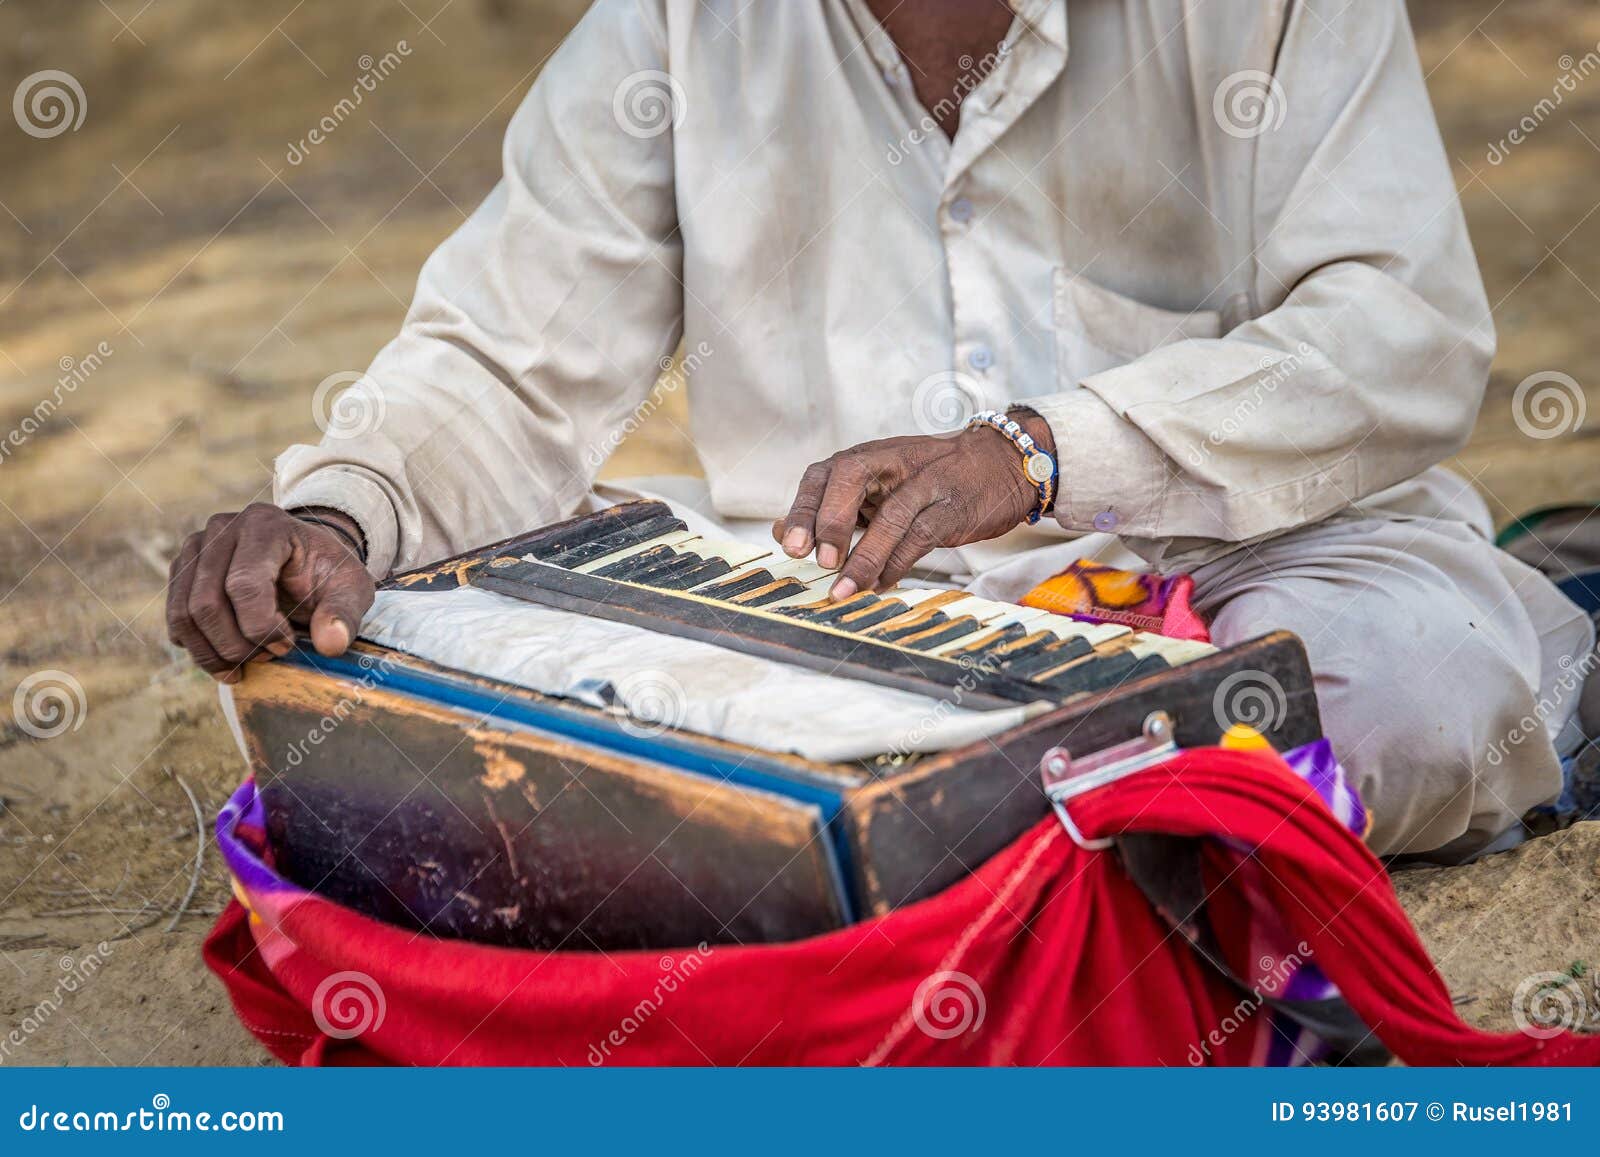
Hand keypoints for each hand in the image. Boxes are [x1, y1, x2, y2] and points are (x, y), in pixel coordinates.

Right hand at [166, 503, 375, 682]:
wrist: (306, 558)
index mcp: (265, 524)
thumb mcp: (352, 588)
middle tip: (267, 658)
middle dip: (236, 646)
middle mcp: (222, 529)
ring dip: (213, 653)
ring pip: (184, 616)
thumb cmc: (328, 573)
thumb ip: (344, 614)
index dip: (261, 627)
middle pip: (207, 604)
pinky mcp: (183, 572)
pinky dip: (198, 649)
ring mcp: (196, 548)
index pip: (244, 585)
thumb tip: (330, 644)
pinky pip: (176, 620)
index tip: (287, 645)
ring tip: (245, 667)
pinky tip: (227, 659)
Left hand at [773, 412, 1054, 599]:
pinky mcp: (953, 508)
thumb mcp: (881, 484)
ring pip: (889, 516)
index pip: (824, 474)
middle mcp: (893, 463)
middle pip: (850, 479)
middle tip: (820, 563)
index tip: (790, 545)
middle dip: (830, 523)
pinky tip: (880, 584)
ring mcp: (926, 483)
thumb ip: (836, 505)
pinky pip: (921, 537)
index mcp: (869, 457)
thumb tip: (781, 532)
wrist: (1002, 462)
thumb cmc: (931, 478)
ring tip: (844, 590)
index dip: (804, 508)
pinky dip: (898, 564)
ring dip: (864, 557)